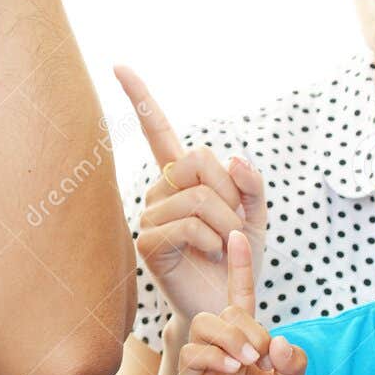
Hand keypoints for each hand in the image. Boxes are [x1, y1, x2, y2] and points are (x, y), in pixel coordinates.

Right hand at [114, 66, 267, 329]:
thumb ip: (251, 185)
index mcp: (181, 179)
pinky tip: (213, 254)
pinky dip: (212, 238)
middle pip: (196, 158)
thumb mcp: (256, 218)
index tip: (119, 66)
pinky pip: (187, 224)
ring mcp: (150, 216)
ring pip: (197, 195)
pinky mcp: (148, 243)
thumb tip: (234, 156)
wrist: (228, 308)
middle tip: (237, 221)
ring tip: (226, 244)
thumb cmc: (238, 262)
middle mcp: (160, 191)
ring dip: (226, 222)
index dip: (140, 98)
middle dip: (230, 189)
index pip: (158, 130)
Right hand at [178, 230, 306, 374]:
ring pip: (206, 322)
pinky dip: (216, 356)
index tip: (238, 234)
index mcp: (245, 335)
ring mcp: (204, 354)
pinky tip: (230, 369)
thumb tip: (280, 341)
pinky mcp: (189, 373)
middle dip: (249, 327)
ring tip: (246, 361)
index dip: (240, 266)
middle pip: (228, 309)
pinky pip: (196, 350)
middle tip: (262, 356)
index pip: (241, 293)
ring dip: (231, 337)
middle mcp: (222, 339)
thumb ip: (294, 362)